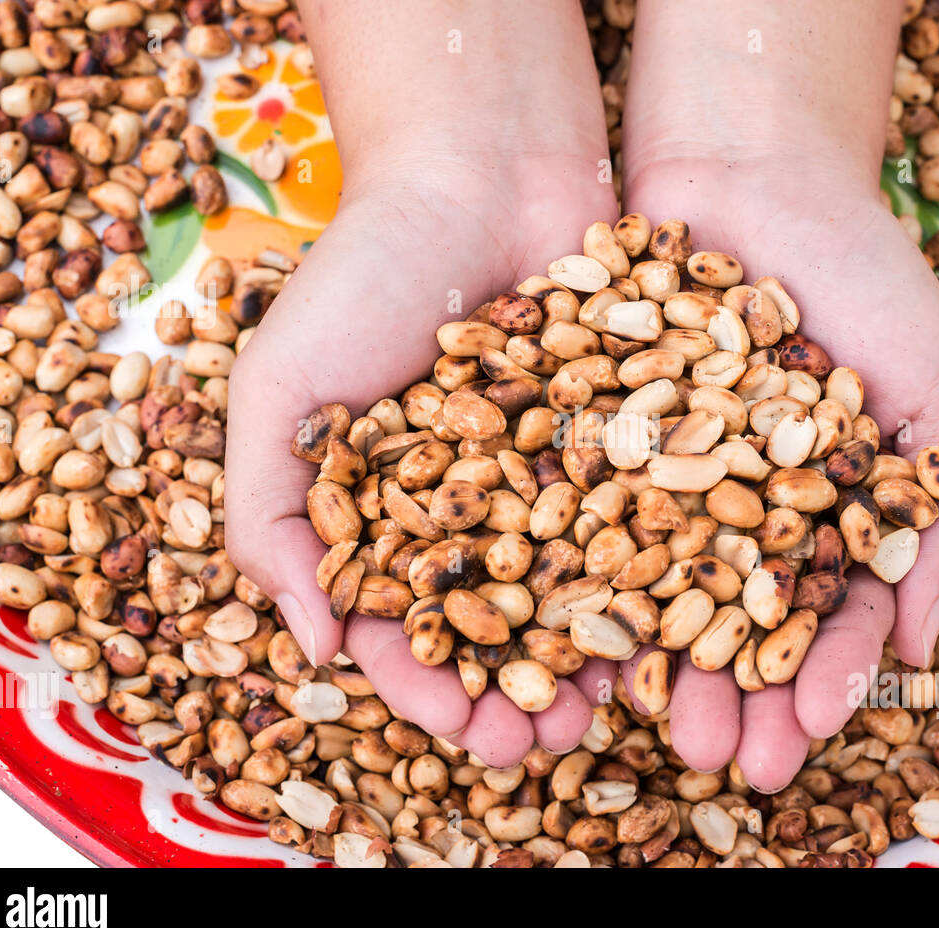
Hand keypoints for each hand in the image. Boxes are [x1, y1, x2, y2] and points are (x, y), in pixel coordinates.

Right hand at [226, 161, 617, 766]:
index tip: (452, 723)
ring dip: (585, 665)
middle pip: (494, 630)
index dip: (423, 684)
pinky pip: (639, 529)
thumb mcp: (280, 386)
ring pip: (572, 596)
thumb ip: (270, 513)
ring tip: (600, 717)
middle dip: (511, 695)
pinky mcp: (622, 447)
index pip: (401, 626)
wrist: (481, 172)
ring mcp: (551, 484)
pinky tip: (668, 636)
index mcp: (386, 516)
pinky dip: (652, 582)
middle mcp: (472, 514)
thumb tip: (311, 644)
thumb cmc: (364, 272)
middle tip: (532, 746)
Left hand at [617, 158, 938, 791]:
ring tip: (658, 729)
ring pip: (658, 594)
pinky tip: (579, 642)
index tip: (812, 732)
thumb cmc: (866, 276)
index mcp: (828, 516)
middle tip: (727, 759)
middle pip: (737, 626)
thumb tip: (924, 645)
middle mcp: (742, 516)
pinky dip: (585, 582)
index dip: (825, 677)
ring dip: (660, 668)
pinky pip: (587, 525)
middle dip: (737, 696)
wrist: (753, 172)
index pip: (830, 618)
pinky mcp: (596, 448)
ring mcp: (665, 486)